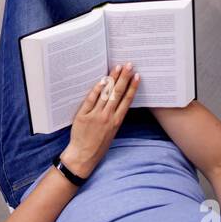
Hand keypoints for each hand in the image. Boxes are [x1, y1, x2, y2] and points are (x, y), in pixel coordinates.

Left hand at [61, 63, 138, 179]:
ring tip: (117, 68)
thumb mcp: (112, 132)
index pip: (127, 100)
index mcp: (117, 121)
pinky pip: (91, 99)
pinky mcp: (83, 116)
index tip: (137, 76)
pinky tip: (101, 80)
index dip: (133, 87)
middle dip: (124, 78)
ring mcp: (95, 116)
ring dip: (112, 79)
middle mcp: (108, 117)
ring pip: (106, 94)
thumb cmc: (98, 145)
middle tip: (129, 65)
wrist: (83, 156)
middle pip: (118, 93)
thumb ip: (114, 116)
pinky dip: (97, 89)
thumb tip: (117, 100)